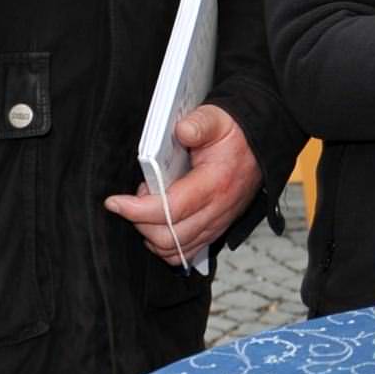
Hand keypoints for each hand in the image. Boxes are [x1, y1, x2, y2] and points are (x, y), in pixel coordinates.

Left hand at [104, 104, 261, 264]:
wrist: (259, 147)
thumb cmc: (236, 136)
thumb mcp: (218, 120)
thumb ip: (200, 123)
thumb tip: (182, 131)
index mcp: (216, 184)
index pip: (172, 209)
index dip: (138, 210)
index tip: (115, 202)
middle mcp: (218, 210)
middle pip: (169, 236)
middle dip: (140, 222)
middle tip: (132, 200)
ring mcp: (217, 224)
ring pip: (175, 250)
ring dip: (150, 235)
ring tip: (144, 210)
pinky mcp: (215, 231)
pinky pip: (185, 253)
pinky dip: (165, 246)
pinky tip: (157, 225)